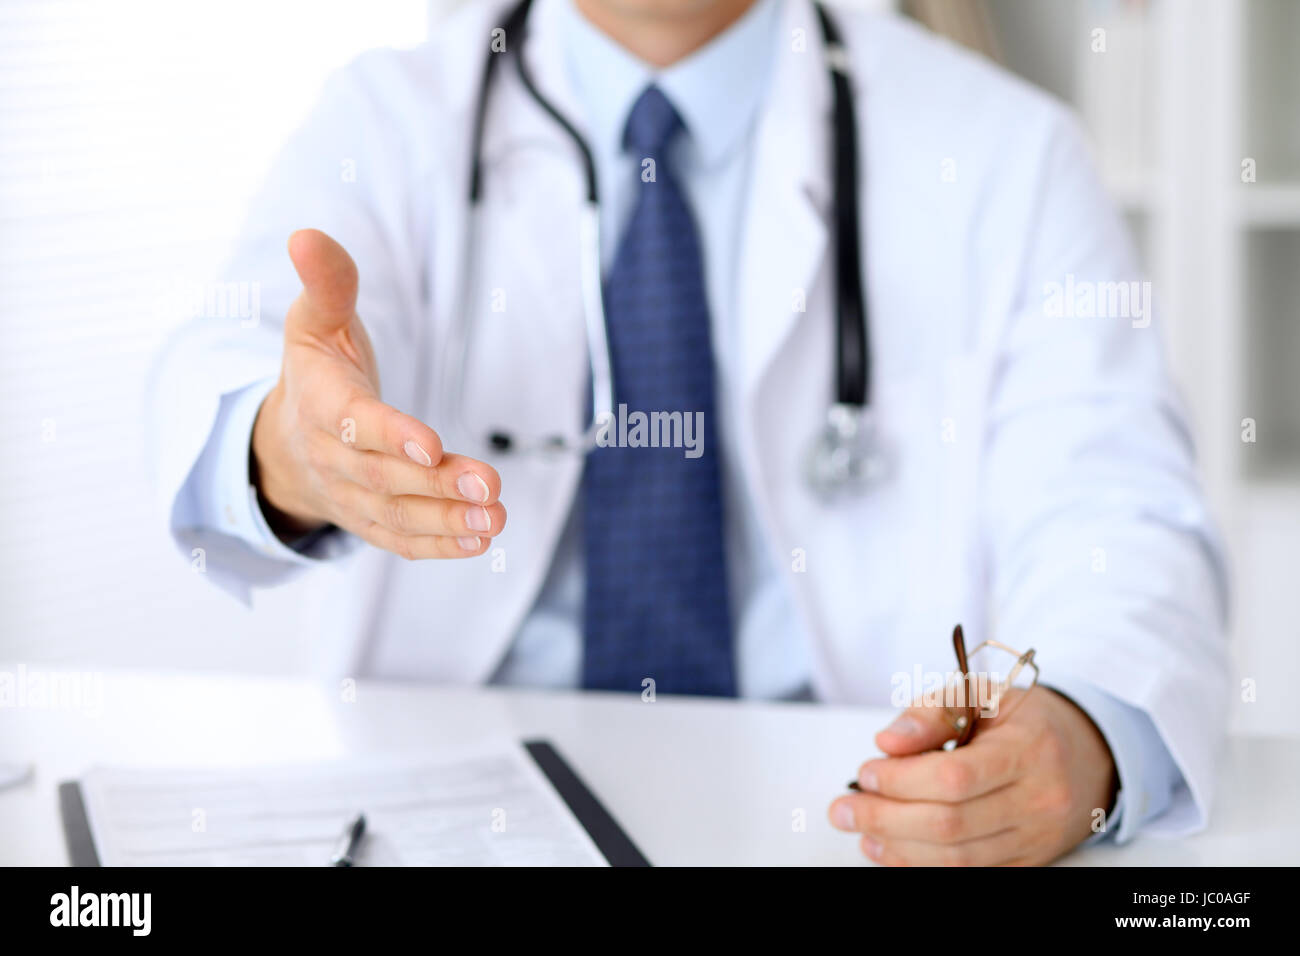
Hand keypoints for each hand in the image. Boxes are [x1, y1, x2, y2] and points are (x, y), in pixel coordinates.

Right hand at [251, 228, 505, 558]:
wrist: (286, 440)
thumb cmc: (318, 370)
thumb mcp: (316, 321)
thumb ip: (328, 283)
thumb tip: (307, 235)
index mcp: (320, 402)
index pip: (355, 423)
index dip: (392, 435)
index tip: (434, 445)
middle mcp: (332, 457)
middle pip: (385, 478)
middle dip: (439, 486)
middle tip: (491, 487)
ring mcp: (349, 496)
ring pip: (397, 515)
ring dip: (448, 521)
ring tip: (496, 519)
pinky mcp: (368, 521)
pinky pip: (401, 540)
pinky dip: (440, 546)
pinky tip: (481, 541)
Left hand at [828, 687, 1117, 864]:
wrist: (1089, 752)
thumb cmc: (1025, 719)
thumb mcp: (982, 693)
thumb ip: (931, 711)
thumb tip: (886, 743)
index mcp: (1027, 748)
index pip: (954, 778)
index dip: (901, 781)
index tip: (866, 772)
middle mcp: (1039, 799)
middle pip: (950, 825)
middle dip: (885, 818)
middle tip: (844, 808)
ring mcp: (1037, 837)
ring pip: (959, 860)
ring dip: (899, 849)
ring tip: (863, 830)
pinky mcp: (1031, 862)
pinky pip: (973, 877)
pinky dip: (923, 868)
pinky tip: (892, 850)